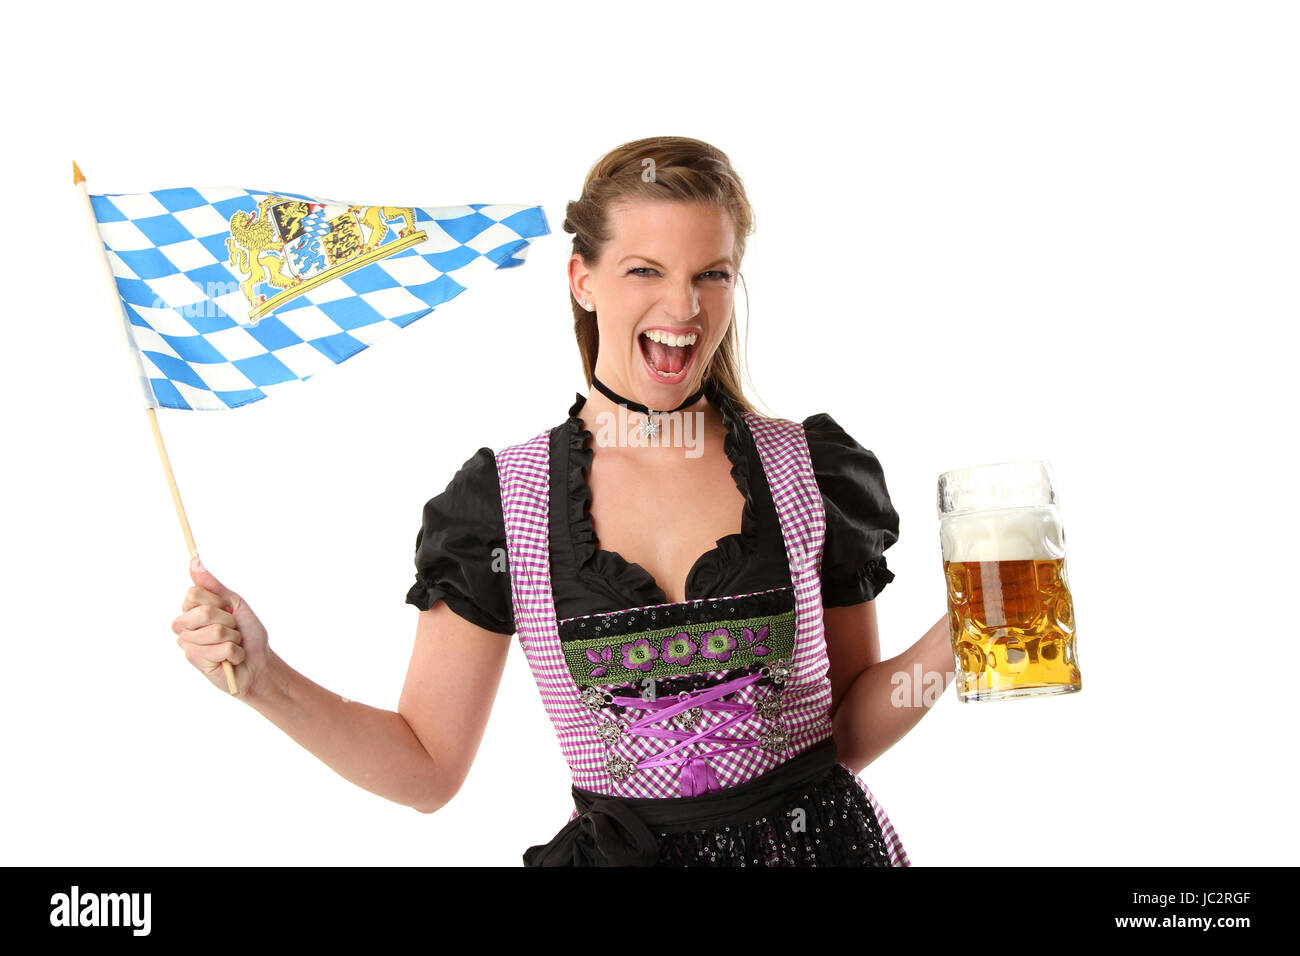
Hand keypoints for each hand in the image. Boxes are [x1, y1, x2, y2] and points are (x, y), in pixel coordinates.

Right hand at [171, 556, 270, 696]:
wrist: (258, 662)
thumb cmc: (247, 633)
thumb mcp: (234, 603)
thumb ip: (212, 584)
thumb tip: (194, 560)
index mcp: (192, 609)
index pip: (194, 593)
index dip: (217, 601)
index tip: (226, 609)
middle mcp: (184, 625)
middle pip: (203, 611)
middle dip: (228, 620)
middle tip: (232, 629)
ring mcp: (187, 643)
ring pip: (213, 631)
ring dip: (232, 637)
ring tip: (232, 644)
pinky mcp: (195, 660)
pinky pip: (220, 648)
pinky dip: (234, 652)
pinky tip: (230, 659)